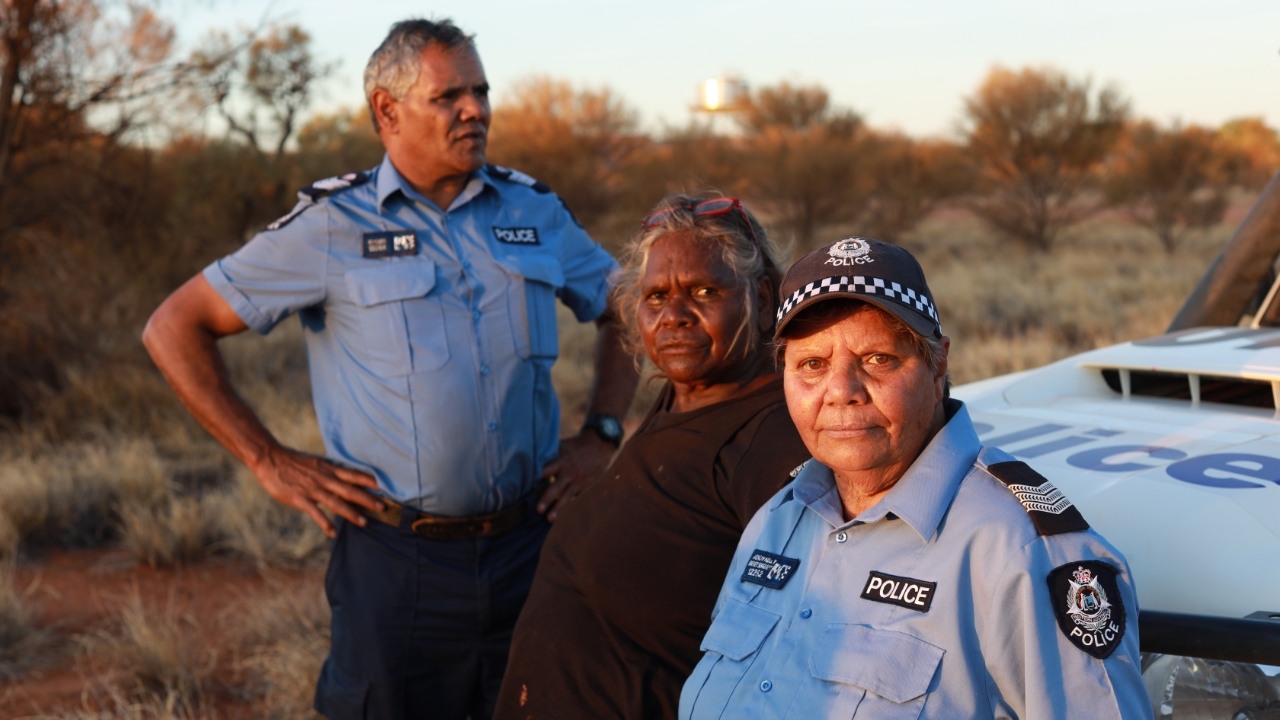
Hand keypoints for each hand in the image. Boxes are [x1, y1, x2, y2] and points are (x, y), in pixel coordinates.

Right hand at [251, 446, 383, 537]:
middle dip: (367, 498)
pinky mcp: (300, 498)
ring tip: (364, 522)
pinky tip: (333, 534)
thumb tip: (344, 477)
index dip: (368, 480)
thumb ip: (330, 471)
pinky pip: (315, 513)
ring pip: (335, 502)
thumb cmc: (293, 461)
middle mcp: (324, 479)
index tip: (384, 486)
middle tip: (383, 507)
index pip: (353, 474)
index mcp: (328, 469)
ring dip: (351, 513)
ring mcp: (312, 489)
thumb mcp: (316, 462)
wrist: (270, 459)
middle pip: (349, 489)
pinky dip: (324, 523)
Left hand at [537, 432, 616, 521]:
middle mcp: (568, 473)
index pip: (546, 470)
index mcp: (560, 461)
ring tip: (550, 519)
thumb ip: (549, 454)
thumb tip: (530, 456)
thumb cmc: (576, 445)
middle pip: (555, 488)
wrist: (599, 444)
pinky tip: (564, 518)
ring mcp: (578, 481)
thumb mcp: (562, 446)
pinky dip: (571, 507)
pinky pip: (577, 499)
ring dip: (558, 508)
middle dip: (546, 499)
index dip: (536, 478)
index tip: (526, 487)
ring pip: (567, 497)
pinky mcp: (586, 486)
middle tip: (538, 510)